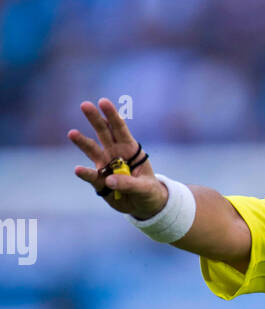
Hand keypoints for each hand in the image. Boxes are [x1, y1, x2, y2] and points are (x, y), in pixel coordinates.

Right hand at [68, 98, 166, 218]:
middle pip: (103, 132)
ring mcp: (105, 165)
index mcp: (130, 148)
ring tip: (72, 133)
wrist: (142, 206)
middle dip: (95, 119)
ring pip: (92, 150)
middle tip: (85, 105)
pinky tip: (78, 170)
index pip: (120, 128)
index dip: (112, 115)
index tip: (103, 102)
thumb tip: (109, 180)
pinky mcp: (99, 180)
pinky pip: (91, 175)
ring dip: (82, 141)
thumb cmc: (148, 191)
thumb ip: (129, 184)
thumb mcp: (145, 188)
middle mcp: (115, 153)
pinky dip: (85, 173)